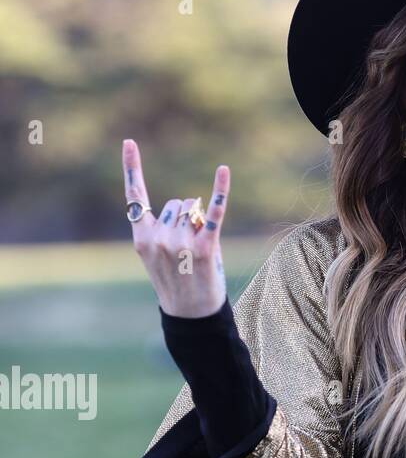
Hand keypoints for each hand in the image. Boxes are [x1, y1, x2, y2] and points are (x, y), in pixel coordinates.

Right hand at [123, 138, 230, 318]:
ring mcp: (180, 244)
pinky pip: (213, 213)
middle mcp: (157, 238)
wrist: (190, 315)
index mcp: (141, 238)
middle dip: (185, 217)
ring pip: (193, 208)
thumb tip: (187, 206)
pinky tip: (223, 171)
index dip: (131, 167)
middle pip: (176, 203)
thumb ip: (162, 228)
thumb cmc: (176, 282)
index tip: (129, 142)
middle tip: (187, 249)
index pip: (135, 197)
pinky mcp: (204, 249)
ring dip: (199, 222)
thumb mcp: (158, 256)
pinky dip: (220, 191)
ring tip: (198, 251)